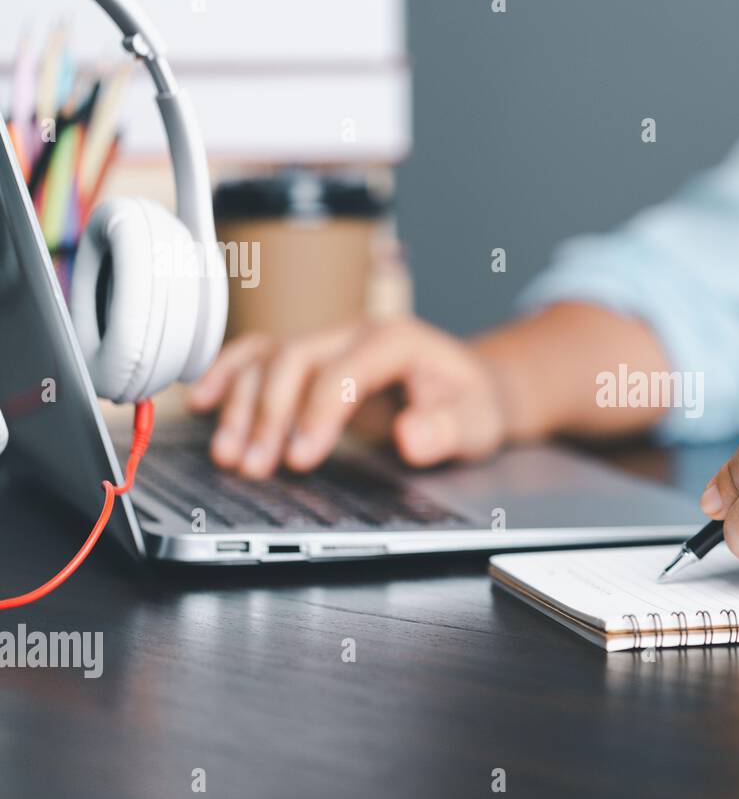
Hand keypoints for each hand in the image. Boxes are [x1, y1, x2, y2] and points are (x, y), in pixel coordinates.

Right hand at [187, 317, 508, 478]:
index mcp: (395, 340)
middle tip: (254, 466)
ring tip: (228, 454)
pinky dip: (228, 374)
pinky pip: (260, 355)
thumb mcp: (476, 422)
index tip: (300, 459)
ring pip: (269, 358)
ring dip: (242, 405)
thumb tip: (410, 434)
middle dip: (269, 414)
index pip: (341, 371)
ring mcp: (330, 342)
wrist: (474, 387)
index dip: (316, 414)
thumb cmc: (473, 403)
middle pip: (294, 359)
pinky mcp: (313, 358)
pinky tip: (202, 401)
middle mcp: (355, 332)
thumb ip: (446, 429)